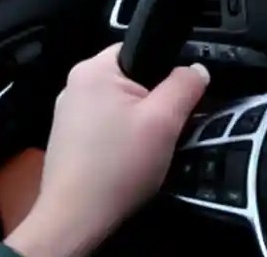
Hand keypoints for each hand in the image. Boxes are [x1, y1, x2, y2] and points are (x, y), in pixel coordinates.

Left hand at [5, 45, 209, 256]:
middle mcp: (75, 86)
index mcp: (93, 70)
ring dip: (139, 124)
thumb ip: (186, 86)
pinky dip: (122, 140)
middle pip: (133, 79)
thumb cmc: (115, 169)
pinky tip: (128, 161)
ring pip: (121, 106)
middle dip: (154, 102)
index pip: (141, 47)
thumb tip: (198, 69)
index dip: (167, 71)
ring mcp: (68, 115)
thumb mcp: (164, 122)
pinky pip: (107, 127)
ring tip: (146, 149)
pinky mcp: (69, 140)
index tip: (177, 98)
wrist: (76, 220)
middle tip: (165, 128)